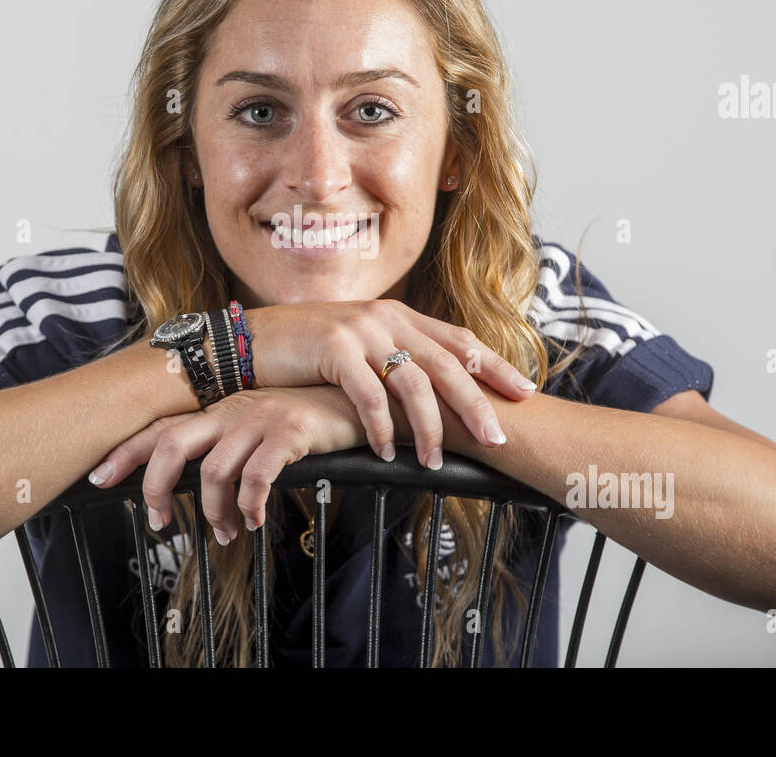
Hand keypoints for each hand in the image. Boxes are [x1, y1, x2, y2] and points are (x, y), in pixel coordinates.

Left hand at [86, 385, 370, 544]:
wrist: (361, 399)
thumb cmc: (308, 421)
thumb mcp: (259, 428)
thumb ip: (228, 447)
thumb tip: (197, 487)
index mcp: (219, 409)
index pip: (161, 428)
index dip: (126, 453)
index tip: (98, 479)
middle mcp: (232, 409)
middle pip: (173, 445)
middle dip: (156, 488)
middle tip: (160, 523)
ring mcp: (260, 417)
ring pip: (215, 470)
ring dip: (214, 511)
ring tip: (224, 534)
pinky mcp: (291, 430)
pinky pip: (259, 475)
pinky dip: (250, 504)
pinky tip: (255, 520)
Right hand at [244, 299, 534, 468]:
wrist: (250, 342)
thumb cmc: (306, 351)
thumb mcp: (360, 346)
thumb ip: (395, 356)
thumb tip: (435, 389)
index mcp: (399, 314)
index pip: (459, 340)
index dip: (495, 365)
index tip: (525, 392)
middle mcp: (387, 316)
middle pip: (448, 364)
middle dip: (476, 404)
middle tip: (497, 438)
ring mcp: (361, 330)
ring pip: (413, 384)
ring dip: (427, 428)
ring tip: (433, 461)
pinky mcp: (334, 348)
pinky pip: (369, 395)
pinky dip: (379, 427)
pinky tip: (383, 452)